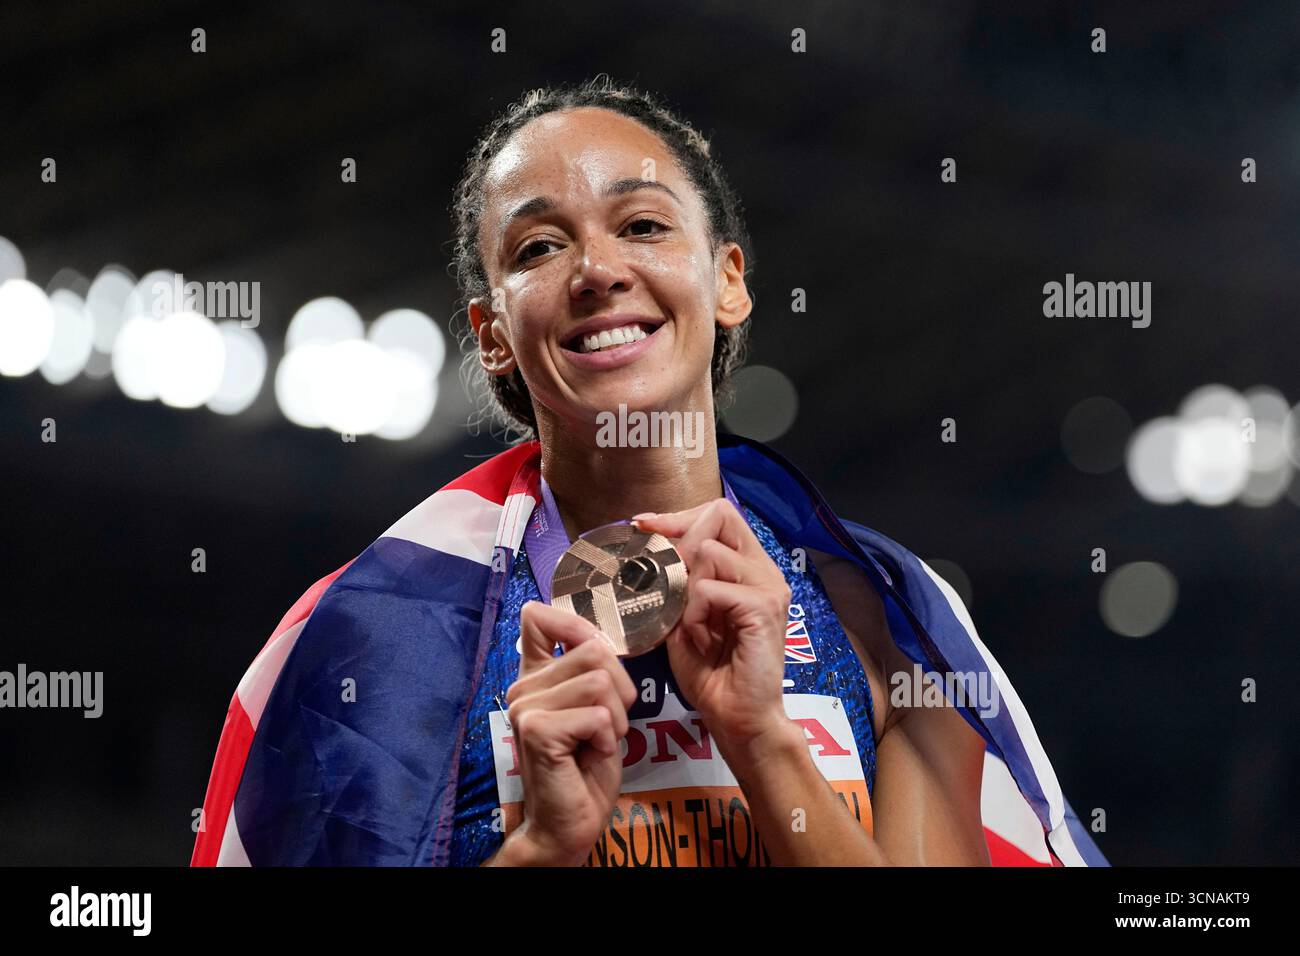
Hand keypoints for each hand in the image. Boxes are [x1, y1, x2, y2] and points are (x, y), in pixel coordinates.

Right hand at [496, 600, 636, 865]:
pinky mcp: (537, 730)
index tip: (599, 659)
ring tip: (597, 741)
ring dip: (615, 718)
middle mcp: (523, 686)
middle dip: (619, 690)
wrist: (569, 822)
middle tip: (605, 726)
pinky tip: (590, 756)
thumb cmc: (587, 764)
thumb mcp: (596, 705)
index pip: (538, 617)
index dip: (578, 626)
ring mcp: (525, 707)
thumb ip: (592, 668)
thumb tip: (603, 635)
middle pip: (593, 650)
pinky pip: (597, 714)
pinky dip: (608, 738)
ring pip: (600, 681)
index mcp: (535, 674)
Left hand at [633, 499, 792, 757]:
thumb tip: (648, 549)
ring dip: (684, 587)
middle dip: (680, 535)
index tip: (643, 526)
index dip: (677, 516)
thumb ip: (677, 583)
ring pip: (710, 552)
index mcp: (748, 569)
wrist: (738, 718)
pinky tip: (696, 636)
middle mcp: (764, 570)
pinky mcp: (764, 608)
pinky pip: (711, 589)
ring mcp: (768, 587)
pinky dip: (693, 612)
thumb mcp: (684, 618)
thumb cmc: (712, 674)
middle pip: (721, 515)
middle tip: (658, 568)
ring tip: (686, 622)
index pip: (718, 515)